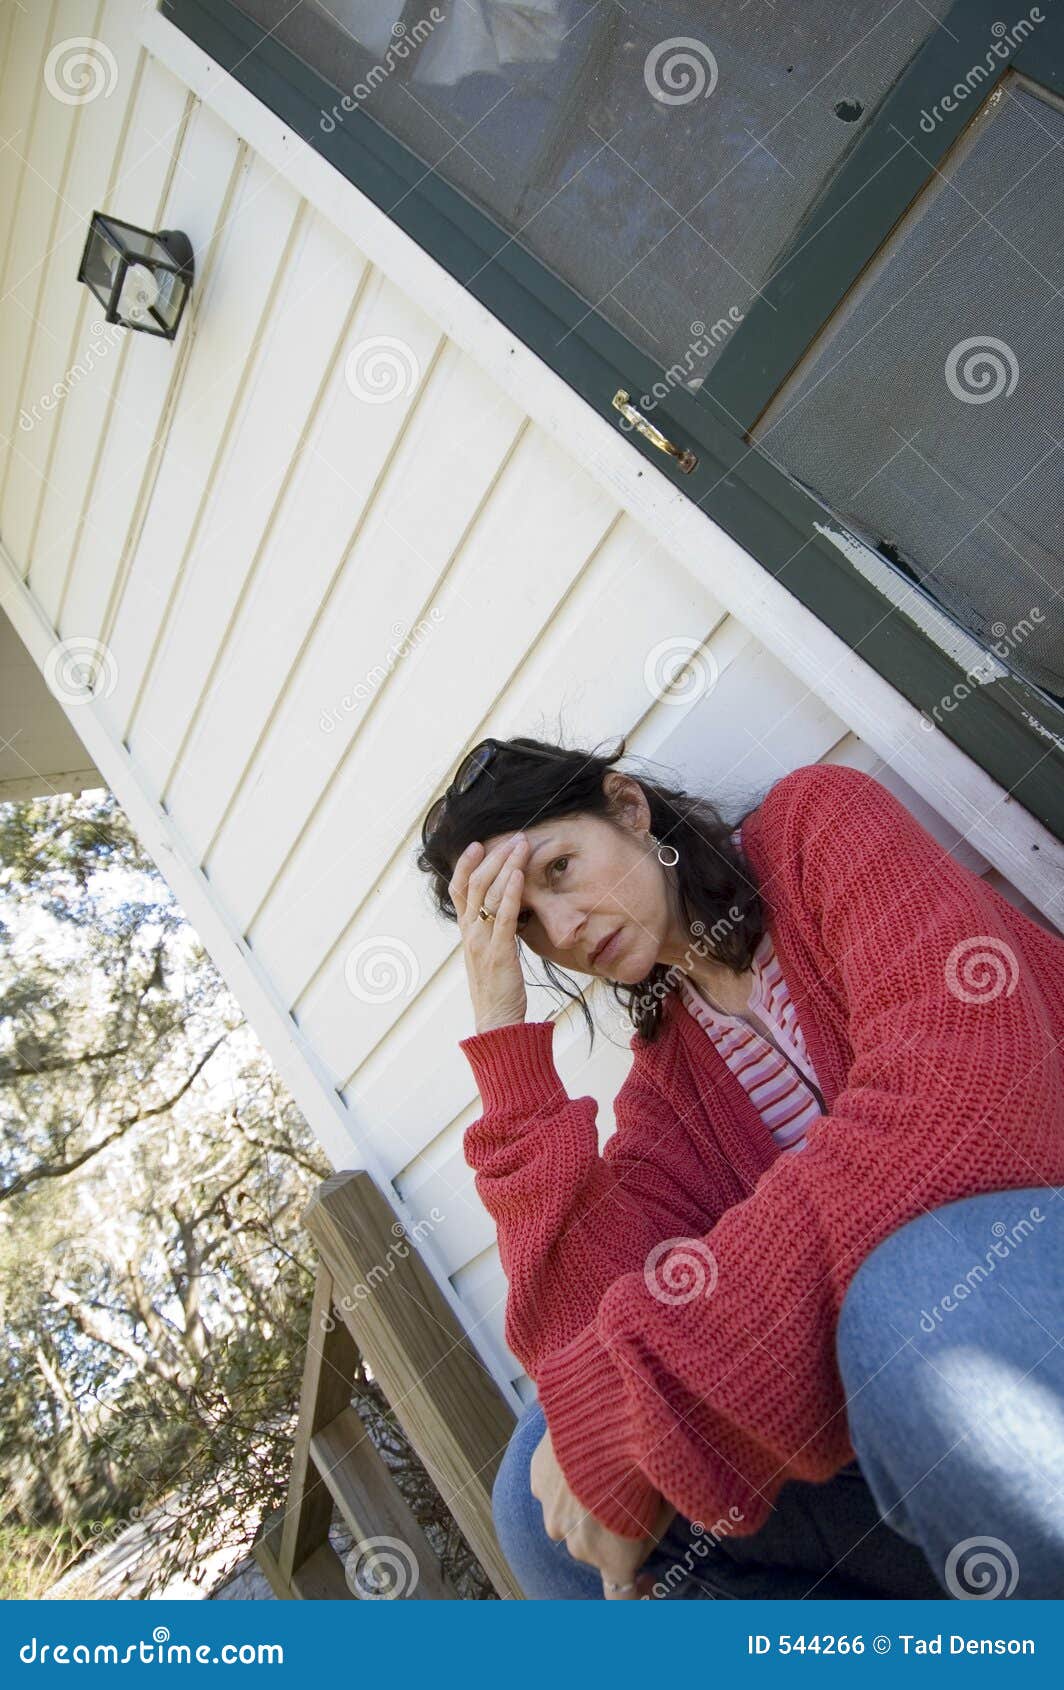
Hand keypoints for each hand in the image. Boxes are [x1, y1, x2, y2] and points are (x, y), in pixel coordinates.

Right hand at [449, 833, 530, 1033]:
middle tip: (512, 838)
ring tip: (520, 846)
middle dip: (494, 857)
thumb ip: (492, 930)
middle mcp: (470, 932)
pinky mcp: (499, 952)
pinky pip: (504, 916)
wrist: (496, 1020)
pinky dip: (511, 893)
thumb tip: (505, 909)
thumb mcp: (489, 952)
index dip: (465, 865)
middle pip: (476, 885)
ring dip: (506, 866)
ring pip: (490, 894)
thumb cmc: (497, 987)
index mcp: (467, 932)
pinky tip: (519, 875)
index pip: (459, 890)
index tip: (477, 843)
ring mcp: (482, 941)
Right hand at [530, 1421, 676, 1599]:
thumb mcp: (666, 1502)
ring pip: (569, 1519)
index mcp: (614, 1559)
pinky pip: (553, 1489)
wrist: (603, 1422)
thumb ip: (654, 1526)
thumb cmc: (643, 1465)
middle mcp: (579, 1547)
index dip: (637, 1590)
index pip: (621, 1596)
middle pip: (595, 1548)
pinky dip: (565, 1478)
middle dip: (609, 1532)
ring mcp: (552, 1516)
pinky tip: (580, 1452)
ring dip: (582, 1505)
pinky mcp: (537, 1483)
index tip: (647, 1579)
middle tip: (626, 1497)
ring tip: (599, 1470)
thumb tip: (650, 1525)